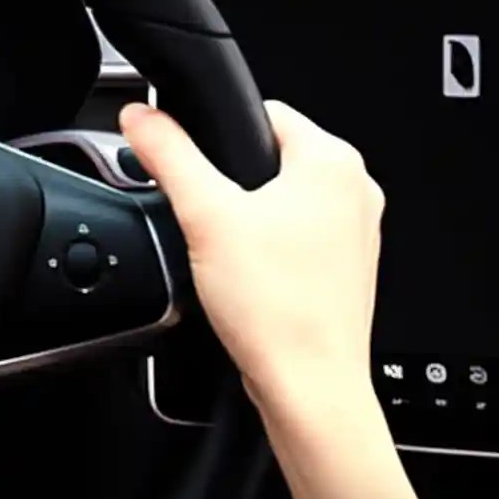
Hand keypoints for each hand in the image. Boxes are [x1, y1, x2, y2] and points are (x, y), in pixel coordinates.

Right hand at [121, 101, 416, 498]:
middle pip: (268, 160)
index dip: (216, 138)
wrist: (308, 386)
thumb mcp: (204, 216)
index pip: (263, 113)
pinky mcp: (346, 267)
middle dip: (230, 187)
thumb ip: (168, 154)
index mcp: (334, 161)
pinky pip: (295, 239)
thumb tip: (141, 116)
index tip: (195, 171)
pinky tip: (251, 281)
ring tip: (232, 259)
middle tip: (211, 226)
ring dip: (248, 221)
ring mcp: (357, 232)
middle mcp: (357, 190)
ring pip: (280, 202)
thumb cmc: (277, 309)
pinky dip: (269, 253)